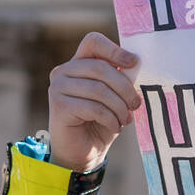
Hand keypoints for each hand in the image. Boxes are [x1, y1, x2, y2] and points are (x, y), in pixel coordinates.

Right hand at [48, 32, 141, 172]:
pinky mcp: (58, 106)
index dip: (115, 49)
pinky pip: (94, 107)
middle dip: (124, 88)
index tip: (133, 62)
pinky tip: (115, 127)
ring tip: (125, 119)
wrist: (84, 152)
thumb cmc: (101, 122)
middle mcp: (64, 71)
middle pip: (101, 68)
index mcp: (78, 63)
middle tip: (136, 104)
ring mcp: (58, 87)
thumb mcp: (116, 97)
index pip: (93, 41)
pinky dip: (110, 119)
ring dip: (119, 107)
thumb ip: (122, 78)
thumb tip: (135, 63)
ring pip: (99, 90)